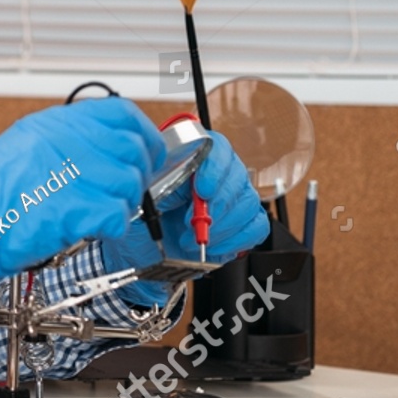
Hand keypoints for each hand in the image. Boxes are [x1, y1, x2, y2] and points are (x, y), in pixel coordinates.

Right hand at [0, 98, 166, 300]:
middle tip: (123, 194)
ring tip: (97, 216)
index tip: (145, 154)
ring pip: (128, 184)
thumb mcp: (18, 153)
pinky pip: (115, 215)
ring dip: (121, 205)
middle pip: (131, 149)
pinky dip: (110, 227)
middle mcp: (58, 142)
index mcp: (47, 125)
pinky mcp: (66, 209)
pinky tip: (89, 230)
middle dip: (138, 175)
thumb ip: (62, 146)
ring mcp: (63, 173)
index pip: (120, 114)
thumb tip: (106, 152)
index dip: (142, 136)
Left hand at [151, 130, 268, 263]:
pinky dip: (236, 240)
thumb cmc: (141, 216)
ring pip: (249, 204)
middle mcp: (217, 176)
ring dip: (222, 226)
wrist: (141, 248)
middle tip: (192, 222)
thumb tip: (183, 182)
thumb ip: (165, 182)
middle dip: (217, 205)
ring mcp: (232, 201)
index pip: (218, 149)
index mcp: (193, 157)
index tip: (203, 190)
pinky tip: (213, 246)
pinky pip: (256, 228)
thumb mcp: (145, 195)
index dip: (215, 168)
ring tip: (195, 238)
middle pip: (238, 178)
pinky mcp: (240, 227)